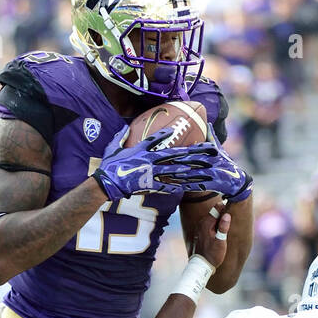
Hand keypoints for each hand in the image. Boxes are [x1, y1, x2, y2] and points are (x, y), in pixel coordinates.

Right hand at [93, 130, 247, 200]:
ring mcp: (152, 172)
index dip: (177, 138)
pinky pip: (165, 186)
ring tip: (206, 169)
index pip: (164, 141)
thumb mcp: (115, 146)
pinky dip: (175, 188)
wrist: (106, 182)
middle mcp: (152, 159)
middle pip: (178, 155)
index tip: (191, 135)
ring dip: (192, 170)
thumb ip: (123, 136)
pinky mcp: (149, 185)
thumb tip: (125, 128)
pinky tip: (187, 188)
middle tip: (212, 151)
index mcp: (145, 149)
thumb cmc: (109, 164)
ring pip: (176, 171)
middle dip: (196, 153)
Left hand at [191, 209, 231, 270]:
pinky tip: (221, 228)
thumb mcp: (220, 242)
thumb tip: (227, 215)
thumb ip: (223, 227)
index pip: (217, 208)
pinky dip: (216, 223)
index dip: (225, 206)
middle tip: (233, 213)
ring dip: (220, 218)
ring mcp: (200, 227)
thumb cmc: (213, 255)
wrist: (202, 265)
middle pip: (214, 211)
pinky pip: (209, 223)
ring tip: (229, 221)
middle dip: (223, 212)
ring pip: (212, 217)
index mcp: (206, 223)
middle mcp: (201, 223)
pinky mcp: (200, 232)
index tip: (233, 206)